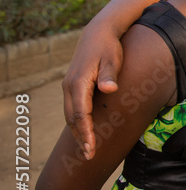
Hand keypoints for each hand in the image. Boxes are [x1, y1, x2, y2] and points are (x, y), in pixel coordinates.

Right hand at [61, 28, 123, 159]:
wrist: (98, 33)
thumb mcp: (113, 59)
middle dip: (80, 138)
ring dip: (78, 132)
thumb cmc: (108, 47)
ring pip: (70, 114)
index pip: (80, 113)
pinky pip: (72, 108)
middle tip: (89, 156)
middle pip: (72, 118)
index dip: (85, 132)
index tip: (90, 148)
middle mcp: (69, 86)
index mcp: (78, 82)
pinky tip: (84, 132)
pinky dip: (77, 122)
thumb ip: (110, 75)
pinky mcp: (72, 86)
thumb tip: (110, 88)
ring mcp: (69, 86)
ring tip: (87, 149)